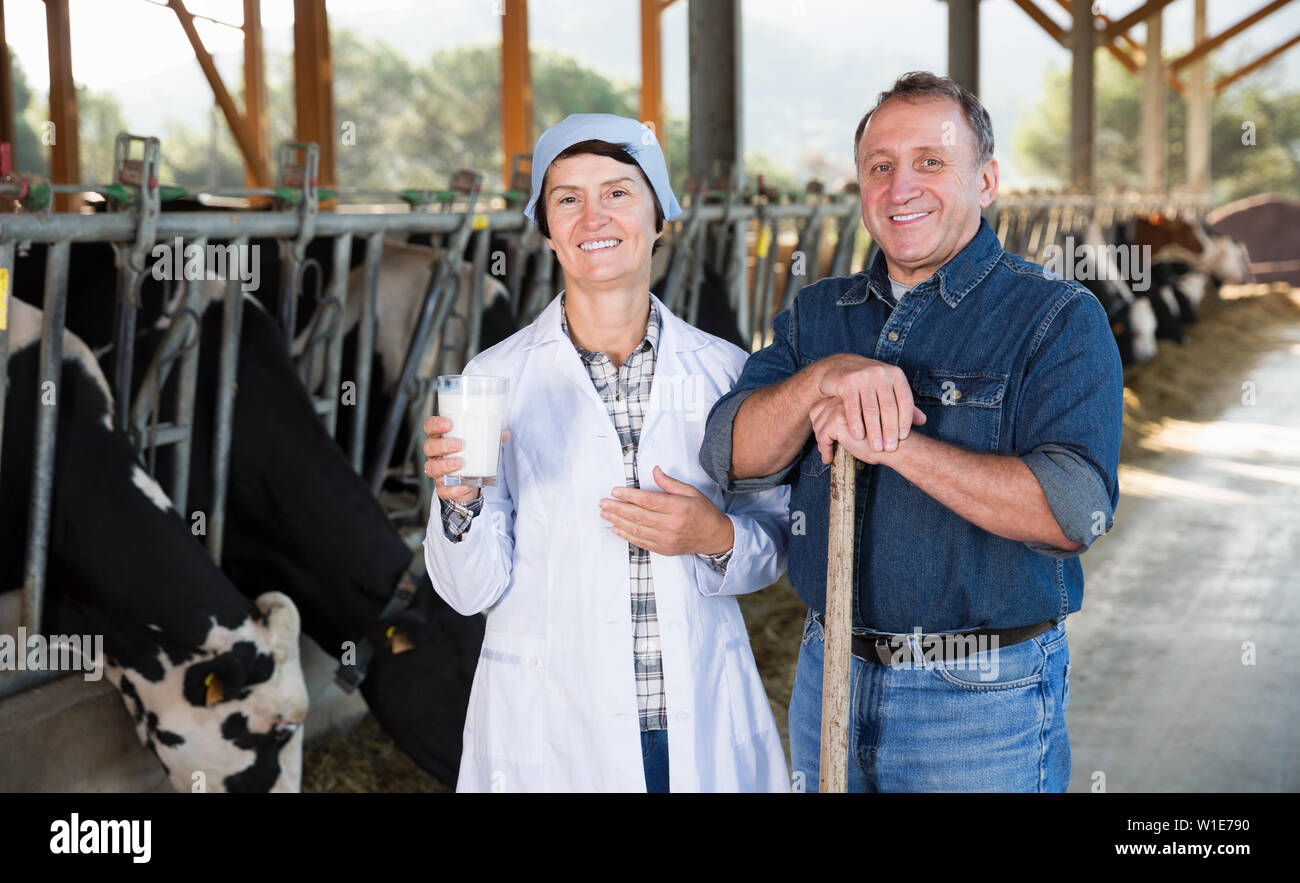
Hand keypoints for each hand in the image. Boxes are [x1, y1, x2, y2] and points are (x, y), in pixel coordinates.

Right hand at [421, 415, 509, 503]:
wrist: (469, 481)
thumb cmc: (470, 456)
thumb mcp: (480, 445)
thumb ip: (491, 437)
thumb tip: (505, 433)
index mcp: (440, 439)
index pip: (429, 427)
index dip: (434, 424)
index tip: (447, 424)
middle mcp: (435, 455)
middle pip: (429, 447)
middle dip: (442, 445)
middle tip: (459, 444)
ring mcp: (437, 472)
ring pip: (431, 468)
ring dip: (444, 465)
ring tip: (460, 463)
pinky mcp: (443, 488)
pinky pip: (442, 490)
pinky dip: (453, 489)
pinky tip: (464, 485)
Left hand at [598, 466, 733, 556]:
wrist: (716, 537)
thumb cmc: (704, 512)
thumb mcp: (691, 492)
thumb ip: (670, 483)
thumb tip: (654, 470)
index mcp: (678, 508)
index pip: (647, 500)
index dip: (629, 495)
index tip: (615, 490)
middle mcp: (671, 525)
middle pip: (638, 515)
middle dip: (617, 508)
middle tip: (603, 503)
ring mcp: (666, 539)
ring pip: (636, 529)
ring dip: (618, 521)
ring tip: (605, 513)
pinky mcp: (664, 549)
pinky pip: (641, 542)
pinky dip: (626, 535)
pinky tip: (616, 528)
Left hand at [809, 395, 903, 465]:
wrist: (898, 446)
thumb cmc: (882, 436)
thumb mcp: (864, 423)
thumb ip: (846, 419)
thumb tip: (819, 422)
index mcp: (851, 394)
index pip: (822, 404)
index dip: (821, 421)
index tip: (825, 438)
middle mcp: (844, 398)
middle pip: (817, 411)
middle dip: (819, 431)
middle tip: (824, 448)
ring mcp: (840, 407)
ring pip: (819, 424)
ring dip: (821, 442)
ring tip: (827, 454)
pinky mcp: (839, 420)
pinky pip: (823, 436)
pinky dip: (824, 449)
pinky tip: (829, 458)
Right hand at [815, 354, 925, 452]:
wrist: (840, 367)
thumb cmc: (868, 383)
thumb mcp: (888, 389)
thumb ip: (903, 404)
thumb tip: (923, 421)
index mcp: (896, 375)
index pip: (905, 400)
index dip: (905, 420)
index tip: (902, 438)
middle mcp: (882, 373)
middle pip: (889, 406)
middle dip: (890, 430)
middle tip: (889, 448)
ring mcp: (863, 376)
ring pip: (871, 408)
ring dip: (874, 430)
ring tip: (876, 447)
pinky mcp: (847, 381)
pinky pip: (853, 406)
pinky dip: (856, 423)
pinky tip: (858, 436)